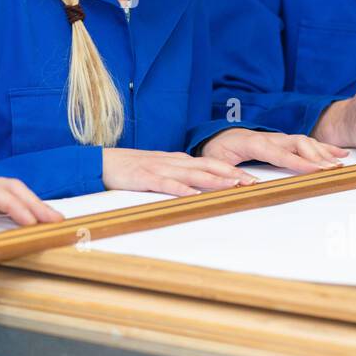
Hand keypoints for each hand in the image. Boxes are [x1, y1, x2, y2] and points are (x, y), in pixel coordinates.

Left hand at [0, 172, 61, 233]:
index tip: (30, 221)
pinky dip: (24, 210)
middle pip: (10, 188)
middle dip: (34, 202)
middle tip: (54, 220)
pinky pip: (6, 203)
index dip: (13, 205)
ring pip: (12, 193)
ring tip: (53, 221)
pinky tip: (35, 222)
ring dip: (34, 205)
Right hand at [101, 148, 258, 196]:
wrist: (101, 162)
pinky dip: (182, 189)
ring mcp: (160, 169)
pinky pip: (167, 184)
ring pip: (193, 173)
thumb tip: (198, 183)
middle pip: (208, 167)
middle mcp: (173, 162)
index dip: (232, 170)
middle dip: (232, 174)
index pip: (210, 164)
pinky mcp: (146, 177)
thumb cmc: (130, 168)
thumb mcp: (159, 168)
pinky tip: (194, 195)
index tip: (251, 179)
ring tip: (233, 185)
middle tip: (253, 182)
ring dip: (214, 179)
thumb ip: (178, 173)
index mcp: (177, 160)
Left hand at [201, 128, 346, 173]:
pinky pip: (306, 142)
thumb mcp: (216, 161)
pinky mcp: (283, 141)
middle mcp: (269, 137)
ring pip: (305, 142)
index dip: (297, 161)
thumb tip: (247, 183)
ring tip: (340, 163)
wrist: (217, 135)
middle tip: (333, 170)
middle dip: (316, 157)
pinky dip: (324, 147)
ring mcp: (278, 138)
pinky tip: (339, 154)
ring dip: (323, 152)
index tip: (314, 169)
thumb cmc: (217, 149)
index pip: (279, 153)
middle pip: (297, 144)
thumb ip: (230, 171)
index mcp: (252, 143)